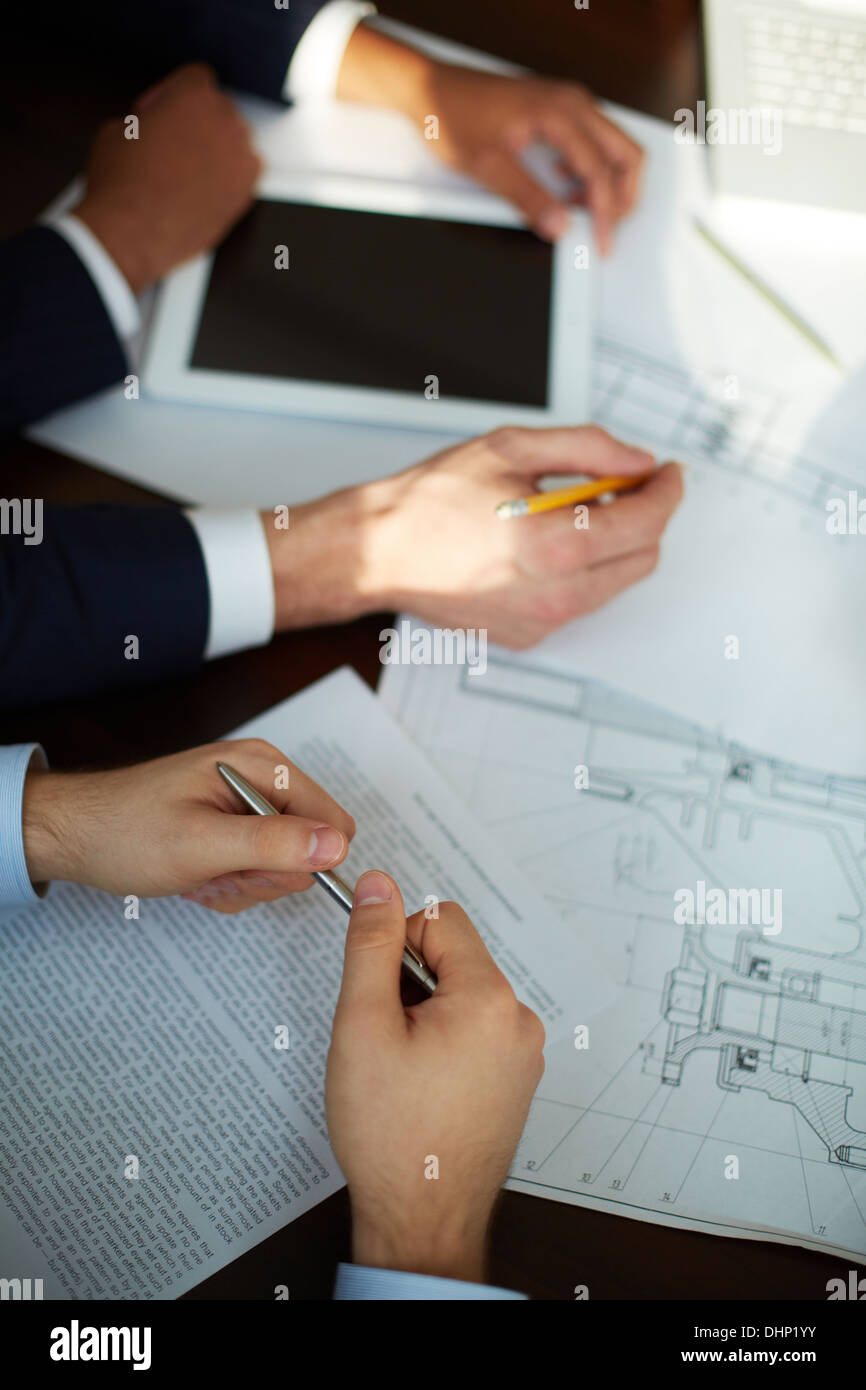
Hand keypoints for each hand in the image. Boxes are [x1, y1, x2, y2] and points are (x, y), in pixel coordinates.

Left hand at [21, 741, 353, 911]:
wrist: (73, 836)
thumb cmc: (125, 831)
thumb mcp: (203, 843)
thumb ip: (274, 844)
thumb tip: (337, 846)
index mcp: (262, 765)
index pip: (331, 822)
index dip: (300, 859)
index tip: (253, 867)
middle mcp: (261, 779)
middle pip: (306, 849)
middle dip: (259, 875)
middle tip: (214, 871)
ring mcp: (246, 805)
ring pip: (279, 868)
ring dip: (238, 883)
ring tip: (196, 872)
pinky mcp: (232, 828)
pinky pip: (254, 872)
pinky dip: (224, 885)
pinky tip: (192, 876)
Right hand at [74, 63, 261, 293]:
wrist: (128, 233)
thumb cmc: (120, 185)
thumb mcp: (118, 130)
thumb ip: (148, 121)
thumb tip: (153, 129)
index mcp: (194, 96)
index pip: (196, 79)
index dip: (172, 94)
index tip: (161, 112)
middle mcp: (225, 123)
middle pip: (218, 110)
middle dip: (195, 123)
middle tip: (172, 143)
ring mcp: (239, 160)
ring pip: (235, 142)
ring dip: (214, 150)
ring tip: (185, 169)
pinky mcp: (245, 195)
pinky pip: (245, 174)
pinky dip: (229, 178)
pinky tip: (204, 187)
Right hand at [263, 426, 682, 648]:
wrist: (379, 553)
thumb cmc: (430, 502)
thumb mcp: (512, 448)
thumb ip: (586, 448)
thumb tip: (634, 461)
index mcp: (555, 545)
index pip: (647, 523)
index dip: (666, 491)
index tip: (665, 474)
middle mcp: (554, 594)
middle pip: (642, 559)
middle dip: (644, 518)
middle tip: (621, 487)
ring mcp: (541, 623)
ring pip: (613, 584)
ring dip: (612, 546)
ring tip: (573, 512)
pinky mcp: (526, 638)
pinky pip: (578, 603)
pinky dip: (579, 572)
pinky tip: (543, 545)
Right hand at [326, 872, 543, 1280]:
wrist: (422, 1221)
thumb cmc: (392, 1135)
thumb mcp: (363, 1025)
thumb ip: (370, 946)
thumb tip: (378, 886)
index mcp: (489, 1000)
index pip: (441, 921)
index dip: (396, 942)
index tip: (374, 985)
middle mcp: (518, 1021)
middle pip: (455, 959)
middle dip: (410, 983)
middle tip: (383, 1037)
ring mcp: (523, 1054)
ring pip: (462, 997)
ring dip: (426, 1014)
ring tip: (400, 1068)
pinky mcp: (516, 1080)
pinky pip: (476, 1033)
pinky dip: (444, 1043)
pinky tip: (420, 1086)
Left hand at [337, 26, 642, 250]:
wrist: (430, 89)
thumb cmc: (452, 115)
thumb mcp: (488, 166)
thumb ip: (527, 198)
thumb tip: (557, 226)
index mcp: (560, 112)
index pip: (600, 170)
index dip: (606, 213)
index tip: (602, 242)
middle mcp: (572, 102)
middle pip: (624, 152)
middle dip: (623, 197)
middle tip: (608, 230)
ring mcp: (568, 103)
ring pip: (613, 147)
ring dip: (608, 184)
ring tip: (584, 215)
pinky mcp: (559, 110)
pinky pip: (594, 142)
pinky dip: (591, 171)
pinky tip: (567, 190)